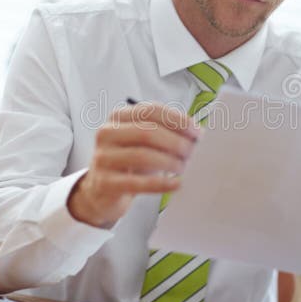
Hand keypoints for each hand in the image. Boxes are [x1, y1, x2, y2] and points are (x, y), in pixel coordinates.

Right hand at [68, 102, 200, 227]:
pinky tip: (176, 184)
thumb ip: (166, 132)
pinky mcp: (105, 182)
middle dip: (175, 142)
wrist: (103, 190)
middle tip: (191, 152)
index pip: (151, 110)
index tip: (197, 132)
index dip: (177, 120)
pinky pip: (137, 183)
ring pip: (142, 156)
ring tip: (183, 167)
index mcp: (118, 117)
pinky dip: (161, 183)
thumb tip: (197, 133)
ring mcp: (103, 158)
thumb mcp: (144, 142)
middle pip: (147, 132)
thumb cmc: (130, 162)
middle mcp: (107, 133)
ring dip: (169, 162)